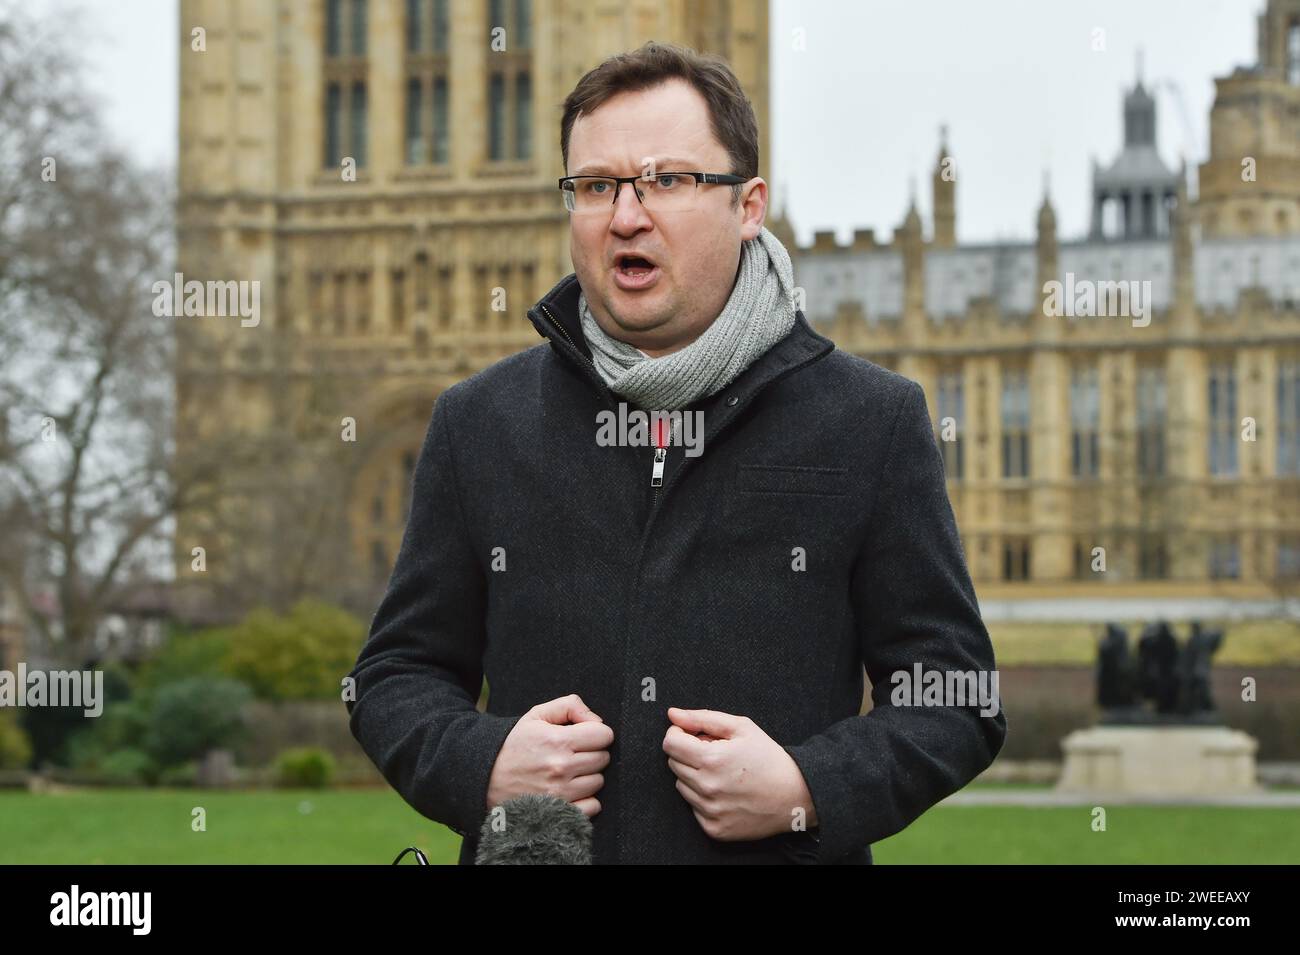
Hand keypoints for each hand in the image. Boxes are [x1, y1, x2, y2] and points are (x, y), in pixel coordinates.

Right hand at [487, 693, 612, 818]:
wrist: (484, 777)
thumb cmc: (514, 744)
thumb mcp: (536, 715)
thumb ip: (569, 706)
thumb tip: (597, 720)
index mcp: (558, 740)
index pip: (605, 735)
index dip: (596, 733)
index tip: (584, 737)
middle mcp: (561, 767)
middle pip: (603, 759)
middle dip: (592, 754)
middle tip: (572, 755)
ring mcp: (561, 793)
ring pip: (598, 782)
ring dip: (588, 777)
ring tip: (567, 773)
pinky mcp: (559, 813)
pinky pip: (593, 807)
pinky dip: (586, 801)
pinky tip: (569, 792)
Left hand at [662, 707, 817, 840]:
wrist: (795, 795)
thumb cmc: (768, 758)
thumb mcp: (741, 728)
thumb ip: (703, 718)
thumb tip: (673, 714)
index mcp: (712, 758)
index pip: (670, 743)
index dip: (678, 733)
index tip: (692, 734)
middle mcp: (707, 787)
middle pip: (673, 764)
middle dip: (688, 754)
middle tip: (714, 753)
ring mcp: (710, 810)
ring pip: (681, 786)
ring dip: (695, 776)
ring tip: (722, 773)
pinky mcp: (714, 828)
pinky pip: (693, 808)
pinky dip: (704, 799)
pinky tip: (725, 792)